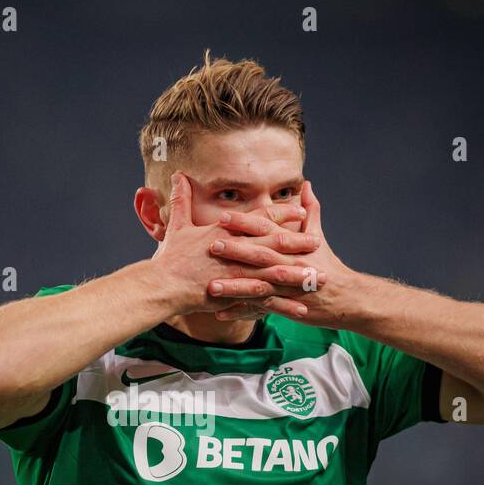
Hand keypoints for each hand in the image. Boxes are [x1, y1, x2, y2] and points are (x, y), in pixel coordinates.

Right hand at [153, 172, 324, 316]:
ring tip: (319, 278)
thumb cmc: (170, 257)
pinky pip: (267, 301)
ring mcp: (238, 273)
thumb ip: (182, 200)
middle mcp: (237, 250)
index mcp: (227, 232)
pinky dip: (285, 305)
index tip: (300, 211)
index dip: (281, 214)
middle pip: (275, 244)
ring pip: (276, 273)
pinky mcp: (237, 294)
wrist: (164, 285)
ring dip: (299, 276)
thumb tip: (177, 176)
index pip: (260, 219)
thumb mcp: (177, 225)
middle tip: (319, 243)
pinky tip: (302, 308)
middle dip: (299, 243)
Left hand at [212, 180, 359, 327]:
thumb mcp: (319, 236)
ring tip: (211, 286)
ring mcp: (287, 287)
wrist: (347, 297)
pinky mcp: (286, 307)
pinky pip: (260, 310)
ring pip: (258, 286)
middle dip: (236, 250)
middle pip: (261, 255)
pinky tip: (218, 313)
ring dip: (234, 287)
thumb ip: (310, 210)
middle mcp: (289, 264)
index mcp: (293, 245)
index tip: (223, 217)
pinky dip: (240, 312)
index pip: (267, 229)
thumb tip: (306, 185)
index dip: (246, 223)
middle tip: (211, 245)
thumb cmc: (329, 265)